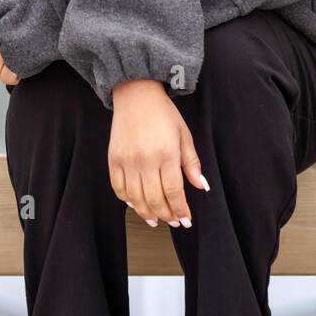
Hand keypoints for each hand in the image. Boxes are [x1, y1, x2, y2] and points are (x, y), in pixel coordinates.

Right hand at [108, 79, 208, 228]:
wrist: (136, 94)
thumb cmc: (163, 113)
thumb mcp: (184, 135)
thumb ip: (192, 163)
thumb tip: (202, 186)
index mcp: (166, 153)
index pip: (174, 191)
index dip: (181, 209)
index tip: (185, 219)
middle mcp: (145, 160)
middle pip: (154, 199)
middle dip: (166, 215)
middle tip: (173, 221)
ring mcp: (127, 160)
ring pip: (135, 198)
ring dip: (146, 213)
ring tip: (155, 219)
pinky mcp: (113, 159)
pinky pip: (118, 188)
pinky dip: (127, 200)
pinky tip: (136, 204)